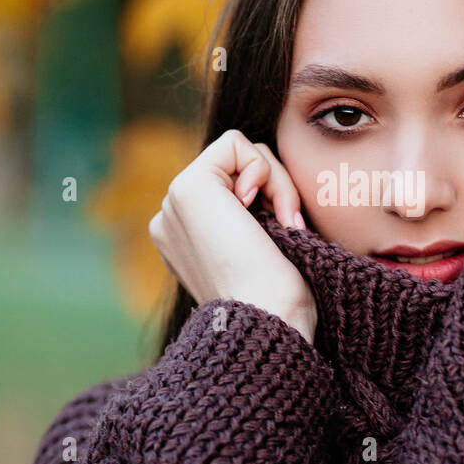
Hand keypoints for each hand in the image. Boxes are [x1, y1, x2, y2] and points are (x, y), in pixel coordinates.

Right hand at [148, 129, 317, 343]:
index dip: (269, 198)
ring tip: (284, 222)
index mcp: (186, 239)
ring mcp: (175, 203)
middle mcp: (172, 220)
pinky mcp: (189, 187)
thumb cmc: (281, 301)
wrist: (270, 319)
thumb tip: (264, 193)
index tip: (287, 232)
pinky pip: (236, 144)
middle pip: (235, 168)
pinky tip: (262, 207)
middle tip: (290, 225)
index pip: (232, 187)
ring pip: (240, 155)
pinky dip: (264, 169)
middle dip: (274, 187)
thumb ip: (252, 219)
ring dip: (276, 183)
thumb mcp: (264, 252)